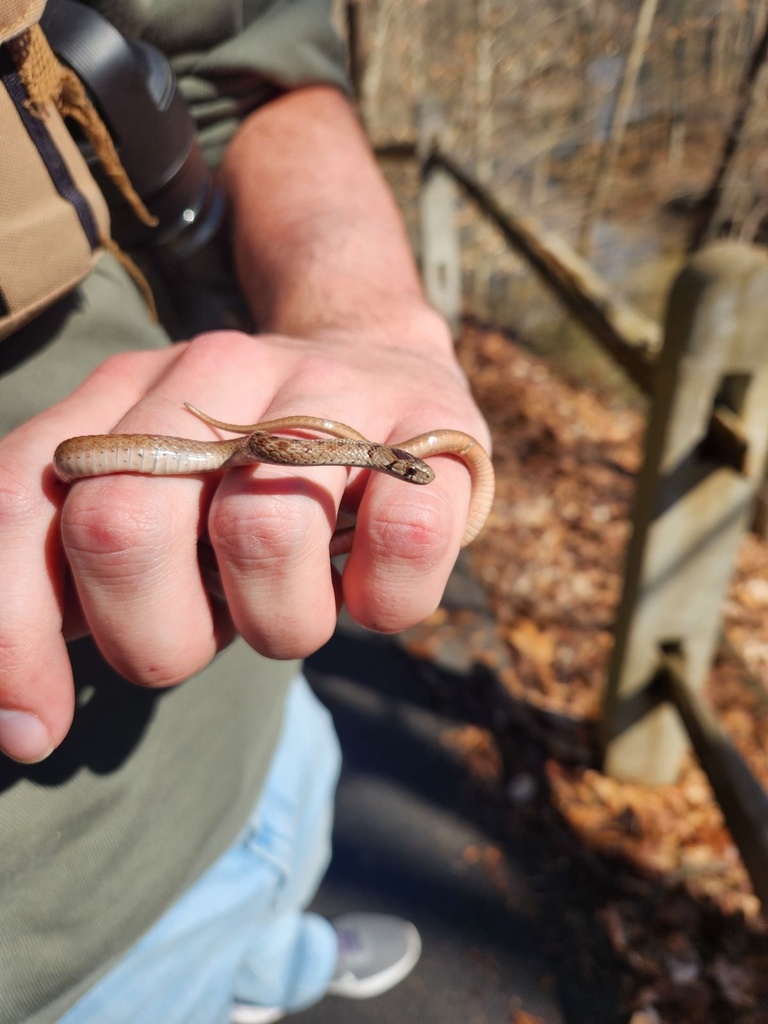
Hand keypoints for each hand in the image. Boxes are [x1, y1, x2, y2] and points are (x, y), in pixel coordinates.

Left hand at [0, 323, 488, 761]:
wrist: (379, 362)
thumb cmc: (251, 474)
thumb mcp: (152, 507)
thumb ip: (72, 578)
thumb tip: (19, 716)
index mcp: (122, 400)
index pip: (19, 501)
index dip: (9, 633)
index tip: (33, 732)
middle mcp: (212, 375)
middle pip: (124, 525)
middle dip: (151, 638)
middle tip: (198, 638)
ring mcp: (326, 389)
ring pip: (265, 535)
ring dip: (279, 624)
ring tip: (295, 604)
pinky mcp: (430, 421)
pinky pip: (401, 539)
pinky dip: (382, 598)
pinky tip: (370, 582)